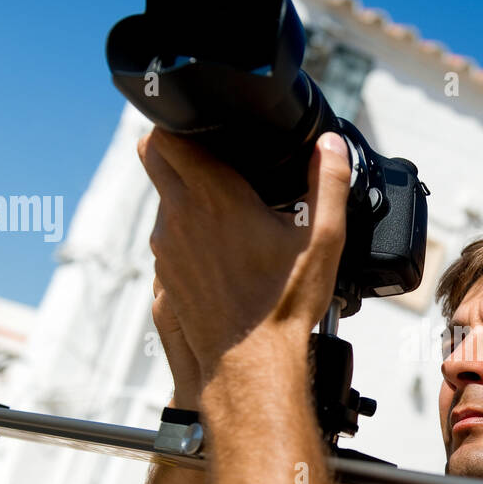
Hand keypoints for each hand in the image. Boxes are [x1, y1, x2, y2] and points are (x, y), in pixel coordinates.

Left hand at [137, 127, 351, 381]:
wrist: (250, 363)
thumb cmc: (283, 305)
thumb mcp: (321, 239)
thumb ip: (329, 183)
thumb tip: (330, 145)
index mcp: (214, 196)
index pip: (167, 134)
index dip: (180, 121)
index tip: (207, 124)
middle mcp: (180, 215)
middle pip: (152, 155)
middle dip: (175, 144)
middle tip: (213, 152)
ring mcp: (167, 246)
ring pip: (162, 196)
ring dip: (183, 190)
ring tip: (226, 205)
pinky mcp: (166, 273)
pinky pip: (167, 233)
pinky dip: (185, 227)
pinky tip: (220, 243)